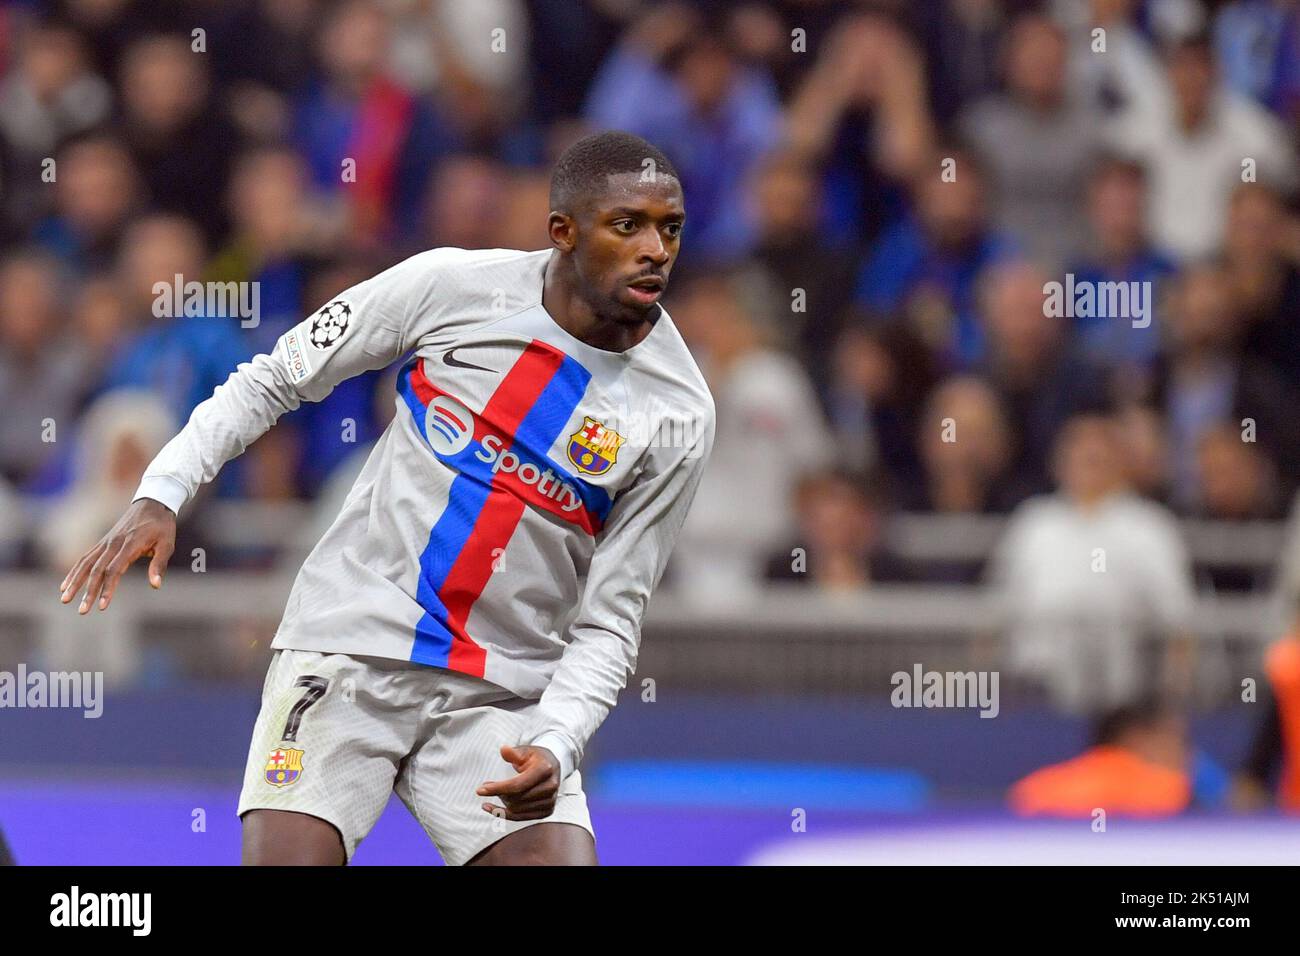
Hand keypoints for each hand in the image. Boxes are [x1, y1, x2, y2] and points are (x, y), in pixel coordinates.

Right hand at [59, 498, 176, 613]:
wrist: (153, 502)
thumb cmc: (162, 525)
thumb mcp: (167, 543)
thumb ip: (159, 564)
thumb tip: (156, 585)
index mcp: (130, 545)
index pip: (114, 570)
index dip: (107, 589)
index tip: (103, 606)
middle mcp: (113, 544)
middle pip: (97, 570)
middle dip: (88, 592)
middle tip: (82, 611)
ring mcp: (106, 542)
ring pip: (86, 564)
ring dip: (74, 582)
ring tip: (64, 599)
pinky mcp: (103, 542)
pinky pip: (85, 557)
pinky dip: (74, 570)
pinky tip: (65, 584)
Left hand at [476, 745, 561, 820]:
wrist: (552, 766)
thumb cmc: (535, 757)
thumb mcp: (525, 751)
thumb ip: (513, 753)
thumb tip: (503, 750)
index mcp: (545, 769)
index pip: (518, 785)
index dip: (497, 788)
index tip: (480, 790)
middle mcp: (550, 786)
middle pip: (516, 799)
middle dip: (498, 794)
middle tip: (486, 786)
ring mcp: (550, 800)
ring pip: (517, 810)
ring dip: (501, 803)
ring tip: (495, 792)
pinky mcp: (547, 810)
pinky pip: (521, 817)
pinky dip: (505, 814)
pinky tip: (492, 809)